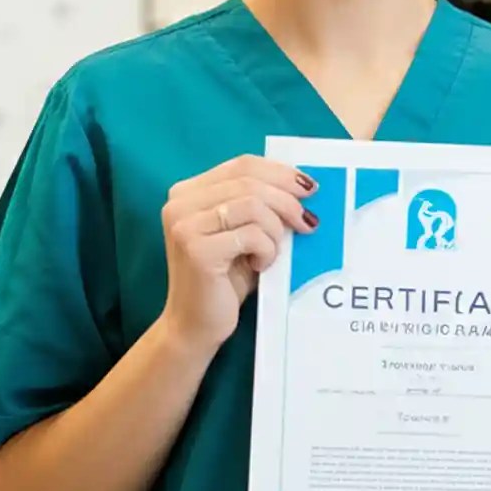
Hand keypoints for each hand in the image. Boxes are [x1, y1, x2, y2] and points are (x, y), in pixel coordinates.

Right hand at [159, 154, 318, 353]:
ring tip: (273, 253)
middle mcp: (180, 203)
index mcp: (189, 191)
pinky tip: (260, 266)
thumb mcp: (243, 233)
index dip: (280, 172)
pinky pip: (252, 235)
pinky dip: (267, 250)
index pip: (242, 164)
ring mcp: (185, 225)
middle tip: (308, 222)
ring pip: (253, 205)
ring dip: (275, 230)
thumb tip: (304, 185)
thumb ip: (259, 205)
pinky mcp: (196, 249)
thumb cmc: (225, 279)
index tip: (309, 187)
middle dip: (287, 200)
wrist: (195, 326)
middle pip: (250, 181)